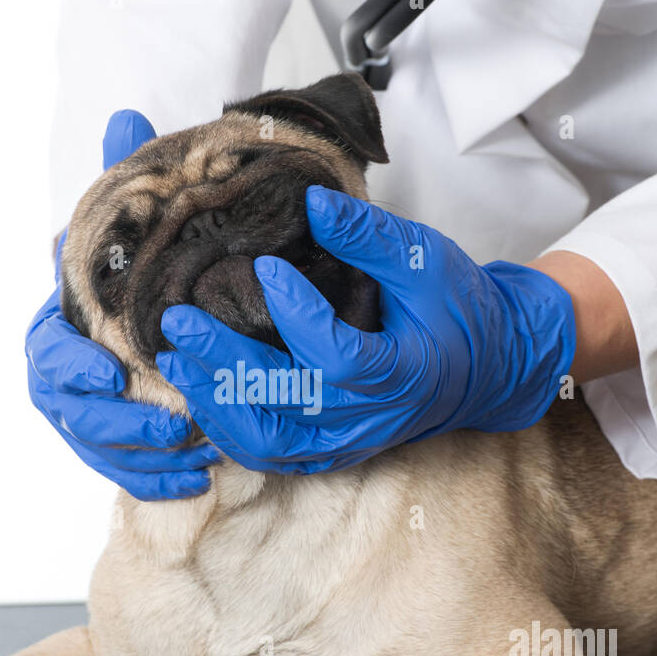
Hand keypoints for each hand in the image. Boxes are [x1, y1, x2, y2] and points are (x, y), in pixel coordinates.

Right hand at [26, 111, 220, 500]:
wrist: (162, 321)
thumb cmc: (139, 276)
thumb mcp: (135, 229)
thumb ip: (125, 183)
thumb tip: (128, 114)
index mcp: (59, 327)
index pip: (45, 352)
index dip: (71, 368)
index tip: (108, 373)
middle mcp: (66, 377)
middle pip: (66, 412)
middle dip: (113, 424)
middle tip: (166, 424)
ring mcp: (90, 417)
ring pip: (98, 448)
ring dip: (141, 456)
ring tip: (190, 454)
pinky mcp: (121, 448)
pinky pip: (128, 474)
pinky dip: (158, 480)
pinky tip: (196, 480)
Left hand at [154, 186, 576, 473]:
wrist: (481, 367)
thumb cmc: (454, 307)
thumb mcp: (424, 259)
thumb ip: (369, 235)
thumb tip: (311, 200)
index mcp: (403, 371)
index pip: (339, 357)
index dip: (298, 317)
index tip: (264, 269)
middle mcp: (371, 418)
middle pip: (288, 403)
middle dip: (226, 362)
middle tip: (179, 320)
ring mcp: (348, 441)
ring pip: (269, 442)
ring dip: (216, 403)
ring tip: (175, 360)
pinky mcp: (330, 451)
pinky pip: (271, 455)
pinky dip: (228, 428)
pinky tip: (198, 390)